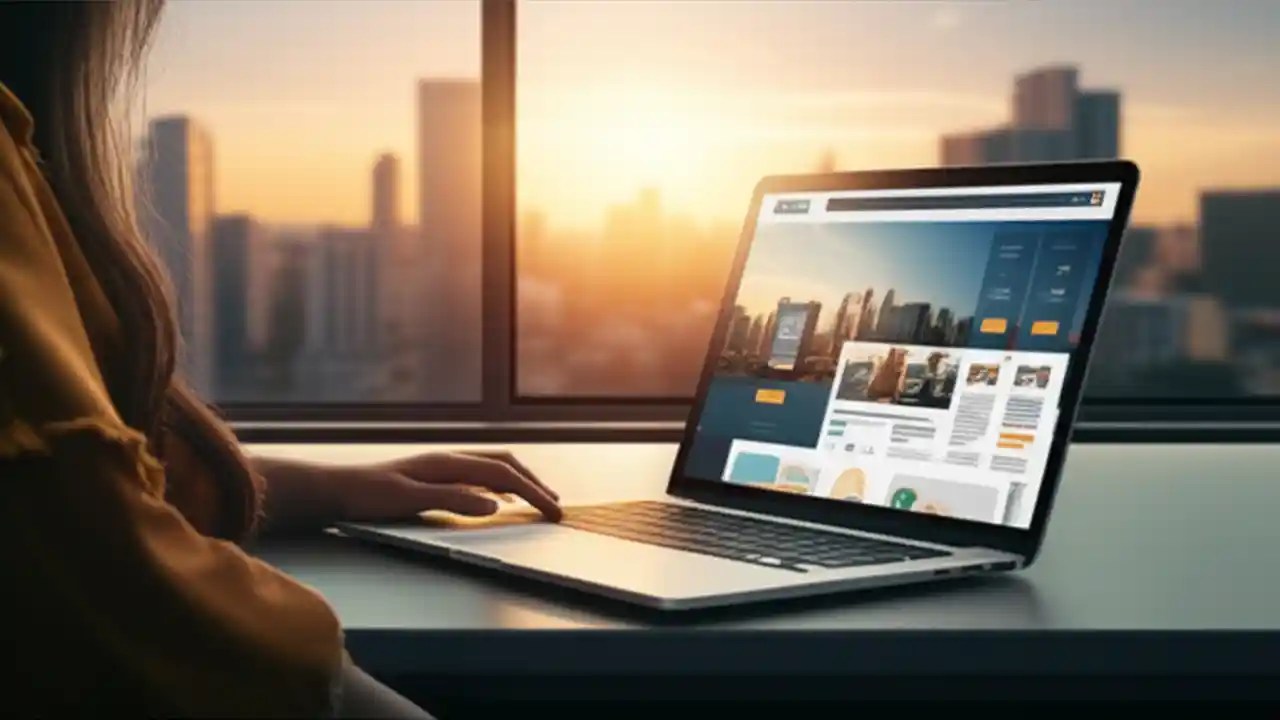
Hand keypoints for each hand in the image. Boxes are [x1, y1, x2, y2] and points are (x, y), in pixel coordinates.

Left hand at [337, 451, 561, 521]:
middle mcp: (448, 460)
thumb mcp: (408, 500)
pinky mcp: (433, 477)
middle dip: (534, 483)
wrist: (333, 489)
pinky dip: (500, 485)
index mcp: (447, 463)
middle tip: (556, 505)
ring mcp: (440, 467)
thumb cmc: (366, 496)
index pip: (503, 475)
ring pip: (492, 467)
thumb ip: (451, 499)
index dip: (532, 492)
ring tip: (538, 498)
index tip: (554, 512)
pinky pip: (478, 475)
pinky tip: (500, 498)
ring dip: (520, 481)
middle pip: (504, 464)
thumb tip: (495, 504)